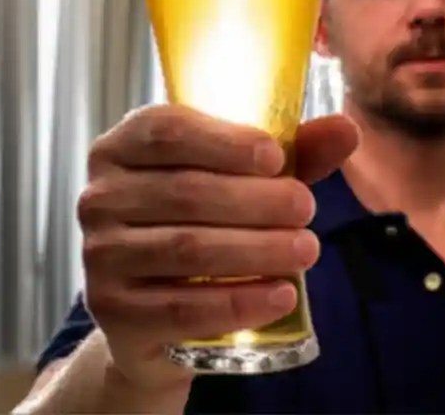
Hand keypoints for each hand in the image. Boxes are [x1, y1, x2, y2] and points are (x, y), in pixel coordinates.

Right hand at [76, 105, 358, 389]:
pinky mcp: (112, 311)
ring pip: (186, 248)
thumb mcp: (241, 180)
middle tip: (308, 210)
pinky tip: (281, 295)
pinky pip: (181, 307)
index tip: (277, 158)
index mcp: (122, 147)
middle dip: (257, 201)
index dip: (225, 141)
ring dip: (257, 249)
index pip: (166, 130)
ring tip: (306, 250)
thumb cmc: (200, 224)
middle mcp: (99, 197)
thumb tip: (346, 129)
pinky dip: (238, 302)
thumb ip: (292, 152)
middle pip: (186, 192)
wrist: (153, 315)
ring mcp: (99, 255)